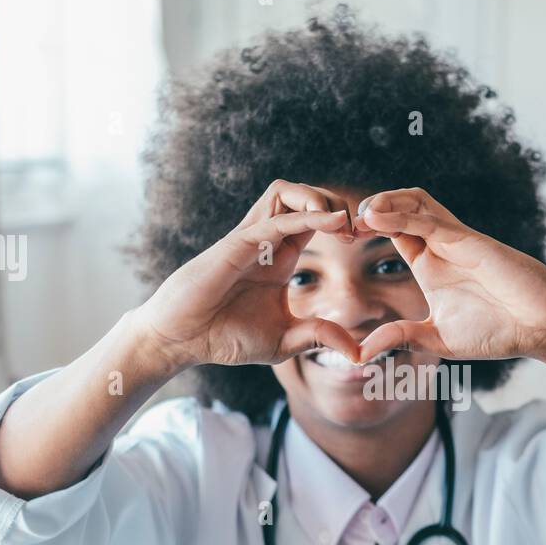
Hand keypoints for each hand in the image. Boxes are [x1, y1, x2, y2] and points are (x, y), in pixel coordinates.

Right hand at [134, 180, 363, 370]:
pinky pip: (273, 220)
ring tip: (341, 223)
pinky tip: (331, 224)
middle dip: (336, 203)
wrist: (181, 341)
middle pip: (303, 195)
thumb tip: (358, 352)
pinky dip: (304, 217)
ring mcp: (250, 239)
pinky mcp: (235, 245)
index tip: (363, 240)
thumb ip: (319, 338)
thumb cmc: (225, 337)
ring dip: (318, 198)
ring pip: (285, 192)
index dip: (343, 221)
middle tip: (357, 232)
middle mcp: (266, 240)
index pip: (316, 219)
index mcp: (281, 256)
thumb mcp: (284, 340)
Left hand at [351, 188, 545, 362]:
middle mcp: (441, 246)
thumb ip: (400, 338)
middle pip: (400, 208)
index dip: (365, 228)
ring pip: (415, 203)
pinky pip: (431, 221)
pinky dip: (401, 216)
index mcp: (431, 264)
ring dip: (383, 202)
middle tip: (340, 224)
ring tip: (358, 214)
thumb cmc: (499, 331)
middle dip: (368, 210)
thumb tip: (359, 352)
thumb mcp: (436, 339)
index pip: (393, 231)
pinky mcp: (471, 243)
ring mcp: (456, 241)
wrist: (541, 329)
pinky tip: (375, 219)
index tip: (339, 238)